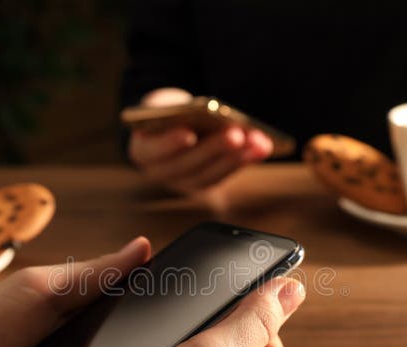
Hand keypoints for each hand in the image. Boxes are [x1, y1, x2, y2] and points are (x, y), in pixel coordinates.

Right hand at [15, 276, 304, 346]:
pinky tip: (121, 346)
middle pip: (220, 346)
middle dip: (207, 315)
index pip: (266, 341)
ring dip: (166, 334)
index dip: (258, 307)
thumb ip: (250, 322)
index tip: (237, 278)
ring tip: (154, 316)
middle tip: (190, 290)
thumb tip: (293, 288)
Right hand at [129, 88, 272, 192]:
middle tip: (235, 134)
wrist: (173, 124)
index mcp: (143, 149)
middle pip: (187, 165)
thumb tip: (206, 114)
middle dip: (214, 149)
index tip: (188, 133)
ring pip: (210, 174)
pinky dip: (245, 160)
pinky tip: (263, 146)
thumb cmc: (169, 110)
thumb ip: (176, 112)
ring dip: (236, 157)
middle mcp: (160, 172)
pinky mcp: (205, 182)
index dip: (170, 143)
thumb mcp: (167, 104)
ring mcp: (183, 181)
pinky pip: (225, 174)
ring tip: (257, 140)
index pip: (153, 150)